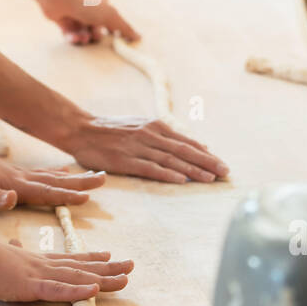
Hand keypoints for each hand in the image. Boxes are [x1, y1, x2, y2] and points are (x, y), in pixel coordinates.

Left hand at [0, 150, 106, 210]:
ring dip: (71, 178)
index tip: (87, 198)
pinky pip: (39, 174)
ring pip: (50, 176)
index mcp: (14, 185)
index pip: (45, 192)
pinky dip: (54, 174)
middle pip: (55, 181)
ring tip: (90, 177)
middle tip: (103, 180)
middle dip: (79, 182)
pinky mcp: (8, 173)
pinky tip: (60, 172)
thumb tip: (13, 198)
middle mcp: (19, 178)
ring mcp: (15, 174)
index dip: (66, 196)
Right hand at [0, 237, 132, 303]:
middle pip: (81, 267)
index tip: (109, 256)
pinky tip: (94, 290)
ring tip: (125, 278)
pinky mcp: (29, 286)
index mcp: (37, 261)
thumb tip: (13, 244)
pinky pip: (57, 290)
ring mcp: (38, 275)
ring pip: (77, 278)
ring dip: (103, 278)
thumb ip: (11, 252)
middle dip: (108, 268)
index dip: (91, 259)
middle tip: (130, 266)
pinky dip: (77, 291)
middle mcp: (43, 265)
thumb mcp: (0, 254)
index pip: (69, 259)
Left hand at [40, 0, 138, 45]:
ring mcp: (75, 14)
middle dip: (95, 35)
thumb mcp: (110, 16)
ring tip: (82, 38)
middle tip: (93, 34)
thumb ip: (124, 27)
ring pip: (83, 33)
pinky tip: (73, 37)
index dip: (112, 31)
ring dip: (83, 38)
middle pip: (96, 29)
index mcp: (103, 3)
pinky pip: (70, 34)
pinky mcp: (63, 20)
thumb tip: (138, 37)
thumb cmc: (86, 3)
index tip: (114, 41)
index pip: (111, 21)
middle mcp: (89, 8)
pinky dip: (72, 37)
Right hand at [66, 115, 229, 183]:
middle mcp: (150, 135)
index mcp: (155, 126)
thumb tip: (191, 144)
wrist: (81, 129)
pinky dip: (167, 173)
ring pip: (171, 160)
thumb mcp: (140, 126)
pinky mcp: (125, 160)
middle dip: (207, 162)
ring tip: (210, 179)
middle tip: (225, 173)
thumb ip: (164, 135)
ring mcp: (138, 147)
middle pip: (184, 150)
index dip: (206, 154)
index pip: (186, 142)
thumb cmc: (111, 130)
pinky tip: (181, 180)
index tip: (222, 164)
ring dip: (193, 169)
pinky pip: (150, 168)